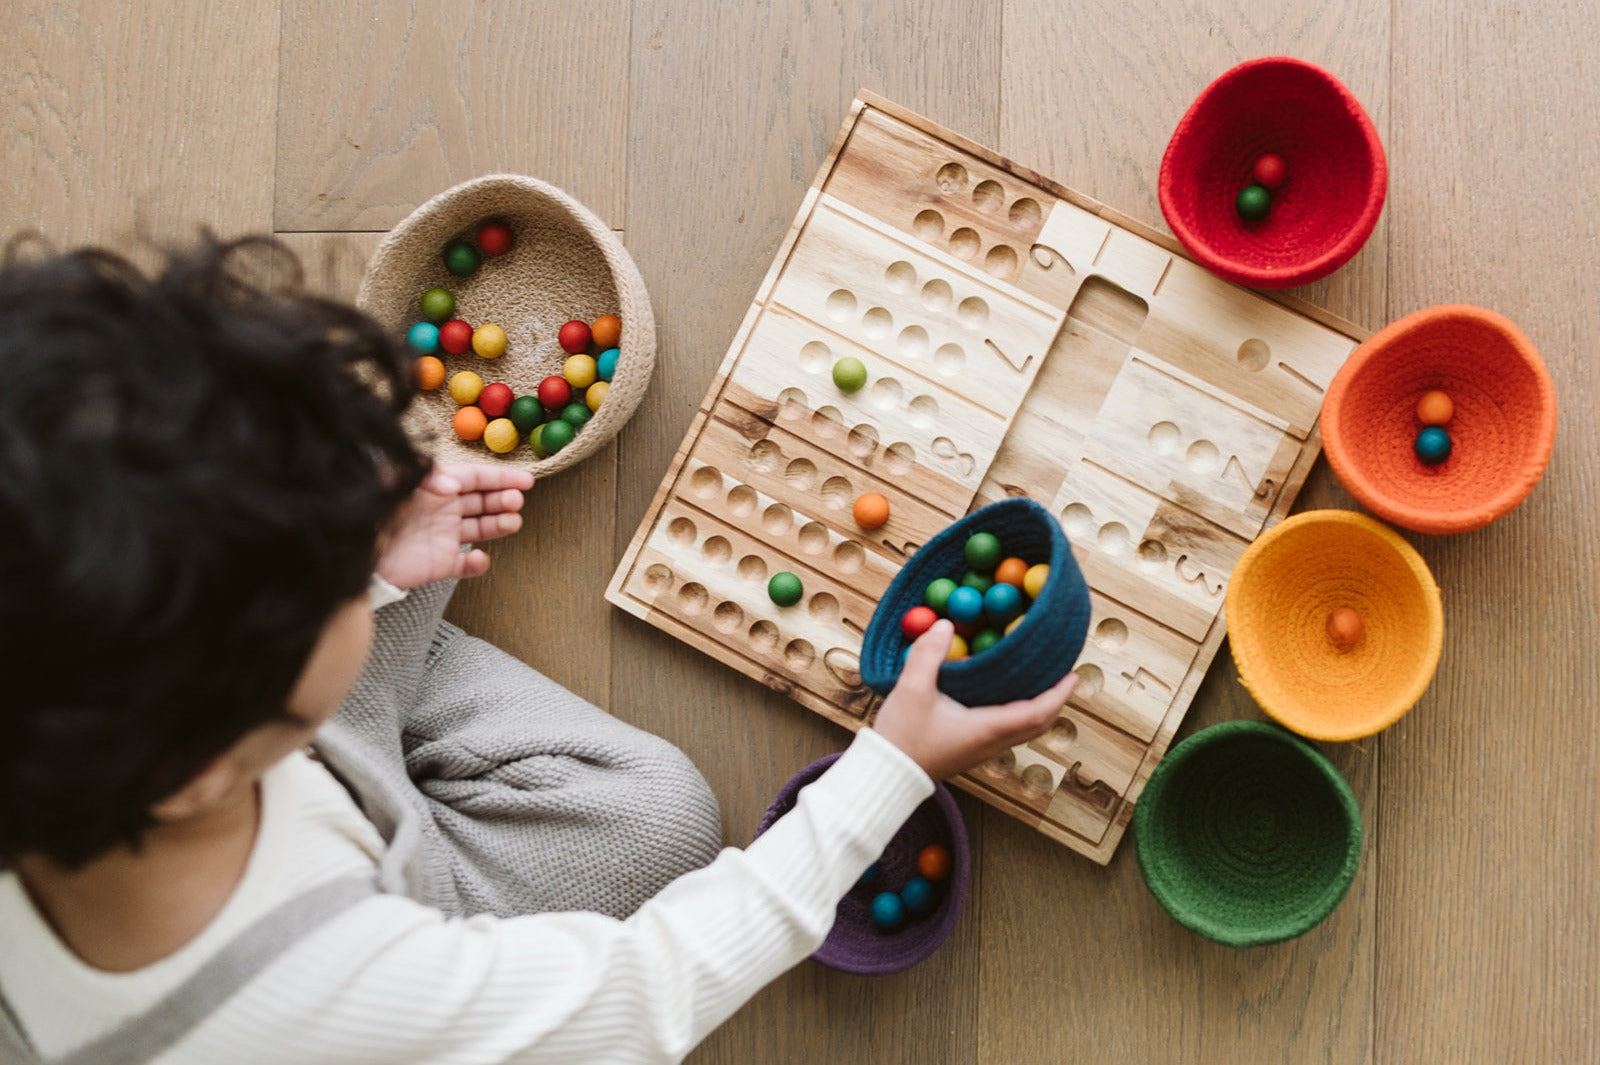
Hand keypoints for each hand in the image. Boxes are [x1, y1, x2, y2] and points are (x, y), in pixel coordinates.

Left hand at [375, 464, 534, 588]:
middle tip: (516, 502)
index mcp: (436, 488)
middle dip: (504, 500)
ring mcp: (443, 537)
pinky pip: (466, 565)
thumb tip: (454, 486)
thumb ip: (425, 476)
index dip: (501, 478)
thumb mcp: (394, 481)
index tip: (525, 481)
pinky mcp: (440, 563)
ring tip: (512, 522)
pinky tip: (480, 557)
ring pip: (481, 529)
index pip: (475, 479)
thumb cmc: (370, 510)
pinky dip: (478, 564)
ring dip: (500, 524)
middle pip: (483, 502)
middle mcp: (443, 510)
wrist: (353, 551)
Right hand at [871, 619, 1078, 781]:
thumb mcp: (912, 689)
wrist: (886, 774)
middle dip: (1054, 700)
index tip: (1073, 674)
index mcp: (987, 728)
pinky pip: (1005, 730)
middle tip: (1061, 676)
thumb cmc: (902, 736)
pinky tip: (1004, 696)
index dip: (1058, 694)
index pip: (1037, 712)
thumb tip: (944, 624)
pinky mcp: (969, 750)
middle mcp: (991, 742)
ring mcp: (981, 749)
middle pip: (1037, 724)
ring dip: (1037, 707)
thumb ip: (928, 654)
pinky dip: (1017, 712)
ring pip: (1022, 729)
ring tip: (1038, 682)